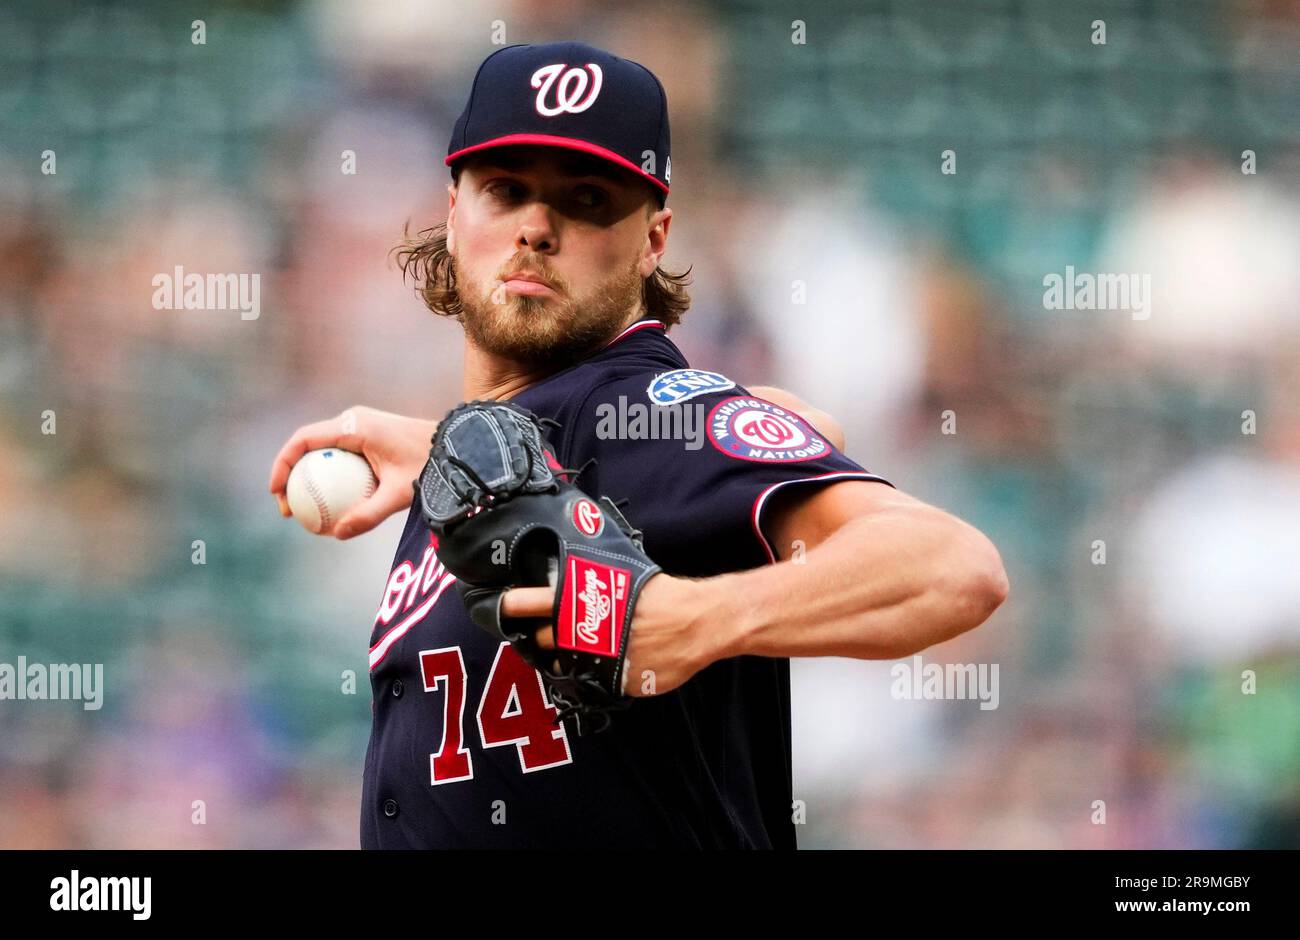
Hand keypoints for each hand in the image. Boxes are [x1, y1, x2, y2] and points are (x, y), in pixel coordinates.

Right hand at [268, 406, 436, 539]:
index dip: (282, 464)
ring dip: (307, 476)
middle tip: (288, 510)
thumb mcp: (400, 493)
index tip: (276, 493)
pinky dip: (328, 477)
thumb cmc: (428, 464)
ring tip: (303, 511)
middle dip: (290, 475)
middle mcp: (352, 420)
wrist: (454, 445)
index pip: (304, 439)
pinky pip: (338, 455)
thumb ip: (369, 514)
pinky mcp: (368, 436)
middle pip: (307, 445)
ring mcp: (360, 426)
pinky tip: (330, 505)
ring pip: (320, 450)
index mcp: (354, 424)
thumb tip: (337, 534)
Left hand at [501, 573, 718, 697]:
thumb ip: (592, 588)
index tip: (499, 606)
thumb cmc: (663, 596)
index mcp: (583, 602)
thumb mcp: (623, 578)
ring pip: (563, 664)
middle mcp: (583, 633)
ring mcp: (597, 661)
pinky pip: (595, 681)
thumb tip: (571, 588)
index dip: (511, 606)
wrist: (699, 623)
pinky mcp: (614, 683)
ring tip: (580, 649)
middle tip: (548, 632)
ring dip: (564, 658)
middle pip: (541, 639)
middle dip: (541, 637)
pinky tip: (615, 661)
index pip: (531, 602)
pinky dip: (599, 673)